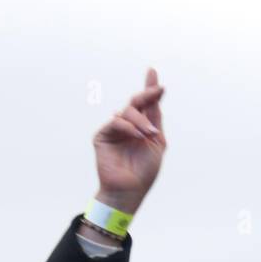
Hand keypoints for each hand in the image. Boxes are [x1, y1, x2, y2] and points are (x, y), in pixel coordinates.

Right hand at [92, 67, 166, 215]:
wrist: (130, 190)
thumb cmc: (144, 171)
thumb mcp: (157, 143)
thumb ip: (156, 119)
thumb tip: (157, 94)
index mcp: (141, 128)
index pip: (145, 104)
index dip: (149, 87)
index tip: (152, 71)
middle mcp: (127, 126)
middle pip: (136, 103)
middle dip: (147, 95)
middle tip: (157, 91)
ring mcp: (114, 131)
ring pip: (127, 112)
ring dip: (140, 121)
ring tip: (149, 134)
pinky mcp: (102, 136)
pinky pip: (115, 123)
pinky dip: (128, 127)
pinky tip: (137, 136)